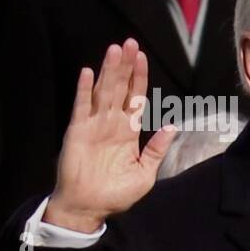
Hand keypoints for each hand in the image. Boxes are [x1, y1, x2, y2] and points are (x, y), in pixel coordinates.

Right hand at [44, 39, 176, 232]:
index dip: (139, 77)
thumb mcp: (145, 172)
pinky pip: (81, 107)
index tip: (143, 57)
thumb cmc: (117, 194)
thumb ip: (157, 149)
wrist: (90, 208)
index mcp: (128, 132)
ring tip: (114, 49)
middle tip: (130, 42)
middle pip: (119, 88)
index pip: (135, 98)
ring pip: (103, 92)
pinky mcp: (77, 131)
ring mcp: (93, 125)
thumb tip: (172, 125)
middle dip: (125, 66)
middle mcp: (111, 123)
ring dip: (108, 70)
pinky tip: (88, 72)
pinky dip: (84, 90)